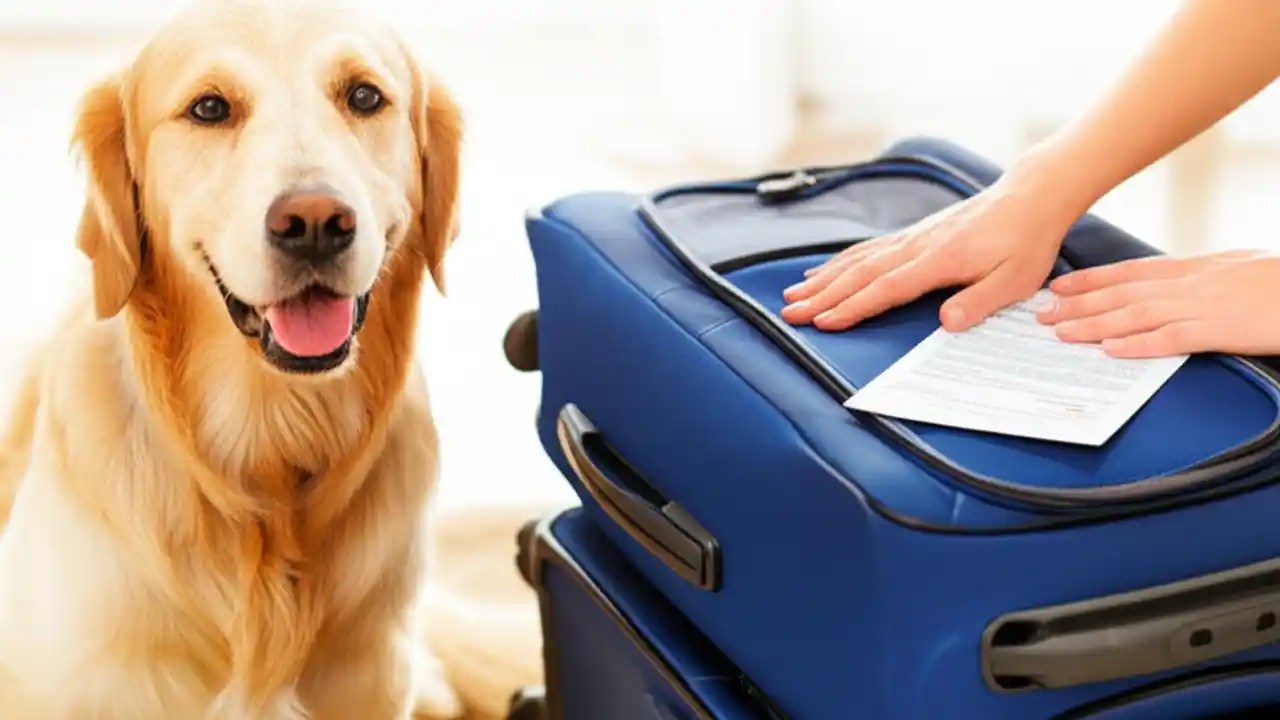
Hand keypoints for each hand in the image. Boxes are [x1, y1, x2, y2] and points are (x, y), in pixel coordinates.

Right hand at [779, 170, 1075, 332]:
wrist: (1030, 197)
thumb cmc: (1025, 242)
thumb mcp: (1015, 280)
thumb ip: (979, 302)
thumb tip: (946, 323)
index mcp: (938, 261)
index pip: (886, 289)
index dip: (852, 307)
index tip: (823, 322)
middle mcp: (916, 247)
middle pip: (859, 275)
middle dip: (821, 297)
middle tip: (789, 313)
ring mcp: (911, 238)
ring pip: (856, 261)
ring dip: (822, 280)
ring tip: (792, 296)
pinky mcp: (913, 235)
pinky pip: (866, 250)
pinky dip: (838, 262)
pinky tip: (821, 271)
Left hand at [1038, 250, 1279, 357]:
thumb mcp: (1237, 269)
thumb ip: (1202, 278)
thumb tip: (1176, 285)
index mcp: (1194, 268)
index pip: (1130, 272)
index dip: (1090, 280)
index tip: (1058, 287)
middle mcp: (1190, 283)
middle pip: (1122, 293)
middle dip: (1078, 304)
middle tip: (1041, 314)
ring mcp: (1204, 305)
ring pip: (1136, 314)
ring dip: (1094, 325)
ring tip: (1060, 333)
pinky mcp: (1222, 329)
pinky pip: (1172, 338)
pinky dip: (1138, 344)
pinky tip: (1110, 351)